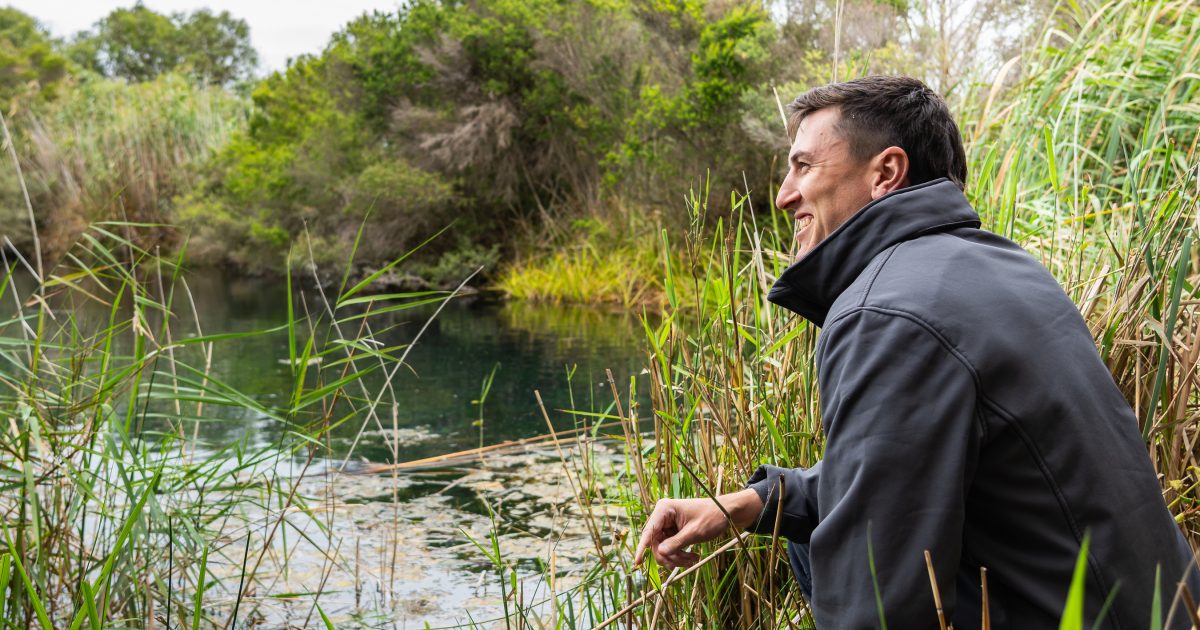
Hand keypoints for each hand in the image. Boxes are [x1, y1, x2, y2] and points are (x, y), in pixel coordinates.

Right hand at [633, 489, 763, 568]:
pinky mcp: (672, 532)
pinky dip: (680, 555)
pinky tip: (693, 557)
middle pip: (655, 543)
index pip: (649, 531)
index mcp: (664, 509)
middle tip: (686, 563)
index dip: (642, 548)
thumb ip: (677, 543)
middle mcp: (662, 516)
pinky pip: (670, 548)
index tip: (637, 563)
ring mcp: (666, 524)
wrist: (726, 514)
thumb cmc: (712, 517)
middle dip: (669, 556)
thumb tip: (660, 553)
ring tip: (693, 560)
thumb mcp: (695, 532)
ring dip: (676, 558)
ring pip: (663, 549)